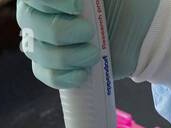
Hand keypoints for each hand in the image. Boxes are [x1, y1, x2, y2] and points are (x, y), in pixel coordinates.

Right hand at [17, 0, 161, 88]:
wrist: (139, 32)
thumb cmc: (125, 2)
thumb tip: (79, 0)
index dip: (52, 3)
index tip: (79, 8)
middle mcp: (37, 12)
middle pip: (31, 23)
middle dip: (64, 31)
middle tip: (90, 32)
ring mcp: (40, 41)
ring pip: (39, 52)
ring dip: (70, 56)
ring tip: (94, 53)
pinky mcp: (51, 66)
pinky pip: (46, 75)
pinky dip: (66, 77)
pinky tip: (84, 73)